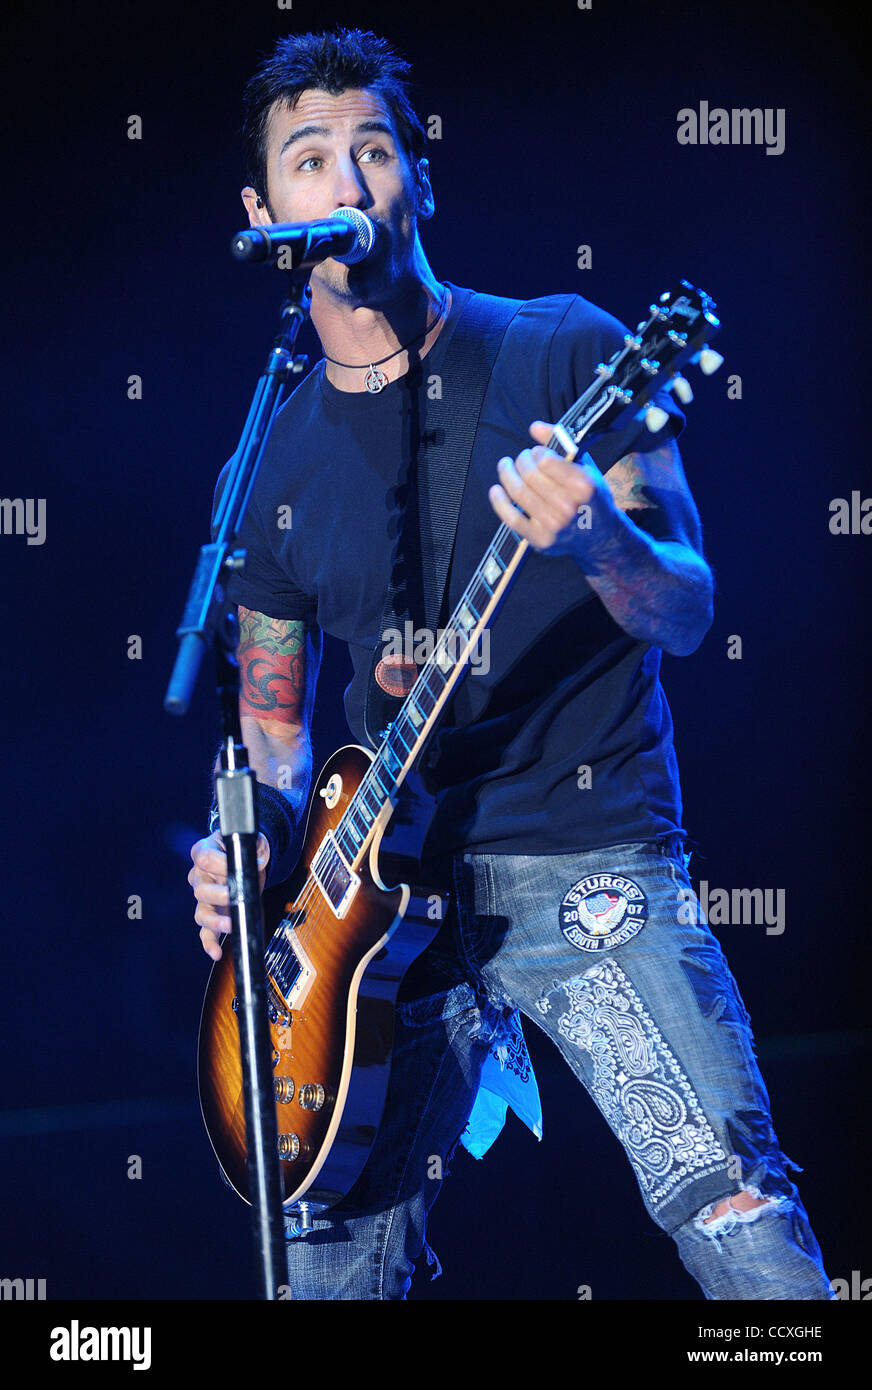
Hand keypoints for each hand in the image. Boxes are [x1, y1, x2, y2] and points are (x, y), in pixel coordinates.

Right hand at [188, 830, 269, 959]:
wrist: (249, 857)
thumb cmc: (246, 848)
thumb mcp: (251, 843)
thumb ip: (253, 851)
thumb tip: (258, 863)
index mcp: (203, 852)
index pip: (204, 859)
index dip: (220, 865)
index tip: (238, 868)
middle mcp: (199, 876)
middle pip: (201, 889)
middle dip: (219, 895)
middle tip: (235, 896)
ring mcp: (203, 897)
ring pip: (201, 912)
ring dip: (215, 921)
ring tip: (229, 925)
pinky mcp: (212, 913)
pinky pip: (205, 931)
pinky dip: (209, 943)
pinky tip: (216, 952)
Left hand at [488, 420, 618, 559]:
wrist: (602, 538)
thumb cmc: (592, 498)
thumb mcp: (586, 467)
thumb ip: (562, 443)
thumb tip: (534, 427)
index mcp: (584, 485)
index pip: (546, 460)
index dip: (536, 453)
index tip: (535, 453)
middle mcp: (569, 506)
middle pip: (530, 475)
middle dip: (521, 461)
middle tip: (521, 459)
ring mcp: (554, 525)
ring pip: (519, 493)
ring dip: (507, 475)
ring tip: (505, 467)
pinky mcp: (541, 539)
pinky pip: (512, 518)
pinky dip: (499, 501)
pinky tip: (496, 490)